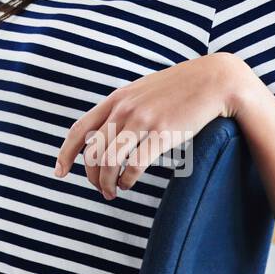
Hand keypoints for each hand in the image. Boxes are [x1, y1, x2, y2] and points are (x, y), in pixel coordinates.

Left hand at [54, 53, 257, 199]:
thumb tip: (108, 130)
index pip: (79, 130)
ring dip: (107, 183)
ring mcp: (142, 120)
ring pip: (110, 161)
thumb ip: (124, 107)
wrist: (214, 80)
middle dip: (92, 176)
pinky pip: (134, 165)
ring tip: (113, 193)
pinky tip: (128, 185)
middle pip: (93, 152)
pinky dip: (127, 180)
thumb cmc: (179, 88)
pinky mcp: (161, 133)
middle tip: (100, 190)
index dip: (66, 153)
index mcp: (116, 100)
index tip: (60, 172)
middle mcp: (123, 109)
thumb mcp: (143, 91)